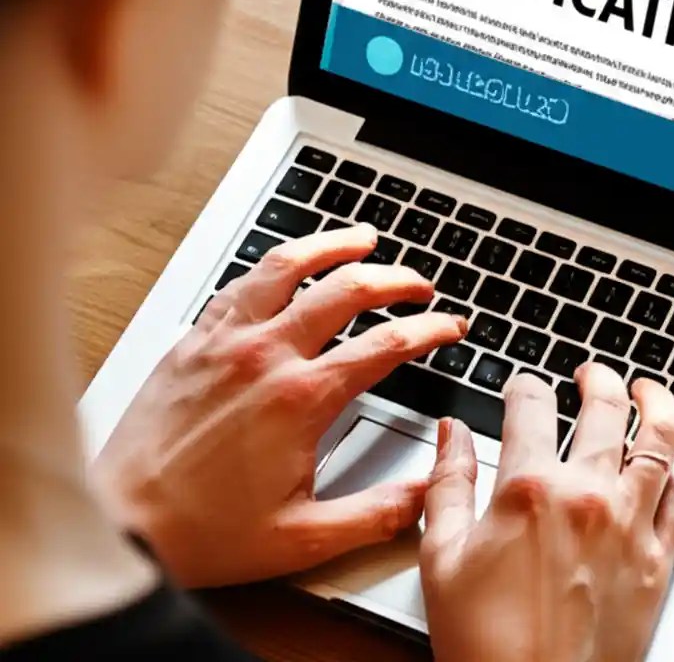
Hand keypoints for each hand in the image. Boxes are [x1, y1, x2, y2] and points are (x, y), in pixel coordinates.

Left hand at [92, 224, 466, 587]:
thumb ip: (378, 513)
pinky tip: (285, 266)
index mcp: (302, 399)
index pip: (387, 343)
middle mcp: (265, 357)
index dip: (431, 330)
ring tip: (361, 238)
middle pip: (346, 290)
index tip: (449, 327)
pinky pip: (239, 284)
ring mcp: (224, 342)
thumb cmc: (203, 532)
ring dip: (332, 247)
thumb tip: (429, 495)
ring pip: (287, 267)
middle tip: (419, 284)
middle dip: (396, 279)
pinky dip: (273, 266)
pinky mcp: (191, 343)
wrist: (122, 523)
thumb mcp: (306, 538)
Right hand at [420, 367, 673, 661]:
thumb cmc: (485, 643)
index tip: (522, 387)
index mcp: (527, 490)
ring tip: (647, 391)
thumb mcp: (441, 558)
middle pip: (605, 406)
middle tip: (590, 373)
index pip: (530, 405)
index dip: (523, 385)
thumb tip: (450, 434)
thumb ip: (447, 485)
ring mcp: (630, 526)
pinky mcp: (658, 560)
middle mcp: (586, 497)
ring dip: (655, 402)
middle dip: (597, 376)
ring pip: (660, 439)